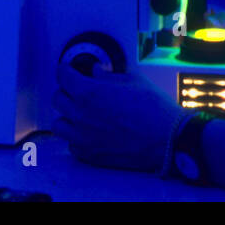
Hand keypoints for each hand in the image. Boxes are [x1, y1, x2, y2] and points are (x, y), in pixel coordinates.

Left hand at [52, 61, 185, 171]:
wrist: (167, 139)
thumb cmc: (154, 109)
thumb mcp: (133, 80)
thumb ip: (108, 76)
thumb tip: (97, 72)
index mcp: (89, 92)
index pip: (62, 75)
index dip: (66, 70)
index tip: (69, 70)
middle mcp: (81, 115)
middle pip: (57, 98)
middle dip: (66, 90)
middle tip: (78, 90)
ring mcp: (83, 137)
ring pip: (59, 124)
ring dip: (67, 115)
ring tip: (80, 112)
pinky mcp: (90, 155)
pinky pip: (71, 144)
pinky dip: (76, 137)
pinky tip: (89, 132)